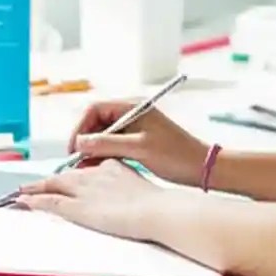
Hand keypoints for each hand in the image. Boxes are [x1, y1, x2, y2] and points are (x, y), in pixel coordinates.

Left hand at [16, 160, 168, 239]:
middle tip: (34, 184)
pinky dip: (36, 200)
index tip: (66, 178)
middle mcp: (95, 175)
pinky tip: (24, 201)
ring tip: (22, 191)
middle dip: (49, 180)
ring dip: (35, 188)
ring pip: (53, 185)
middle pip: (66, 175)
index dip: (73, 175)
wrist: (158, 210)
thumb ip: (130, 188)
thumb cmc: (159, 204)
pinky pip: (51, 202)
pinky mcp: (79, 208)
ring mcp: (85, 191)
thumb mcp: (143, 188)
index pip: (87, 169)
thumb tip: (129, 195)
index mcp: (112, 167)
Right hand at [68, 101, 208, 186]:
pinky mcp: (136, 143)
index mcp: (133, 107)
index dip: (80, 126)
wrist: (201, 167)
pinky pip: (111, 145)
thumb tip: (80, 142)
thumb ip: (108, 143)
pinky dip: (101, 155)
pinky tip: (95, 167)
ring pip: (102, 135)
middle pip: (96, 122)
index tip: (74, 146)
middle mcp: (131, 114)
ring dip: (91, 149)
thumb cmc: (176, 154)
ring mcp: (133, 129)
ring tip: (83, 166)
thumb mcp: (139, 148)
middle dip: (84, 139)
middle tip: (75, 159)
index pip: (95, 109)